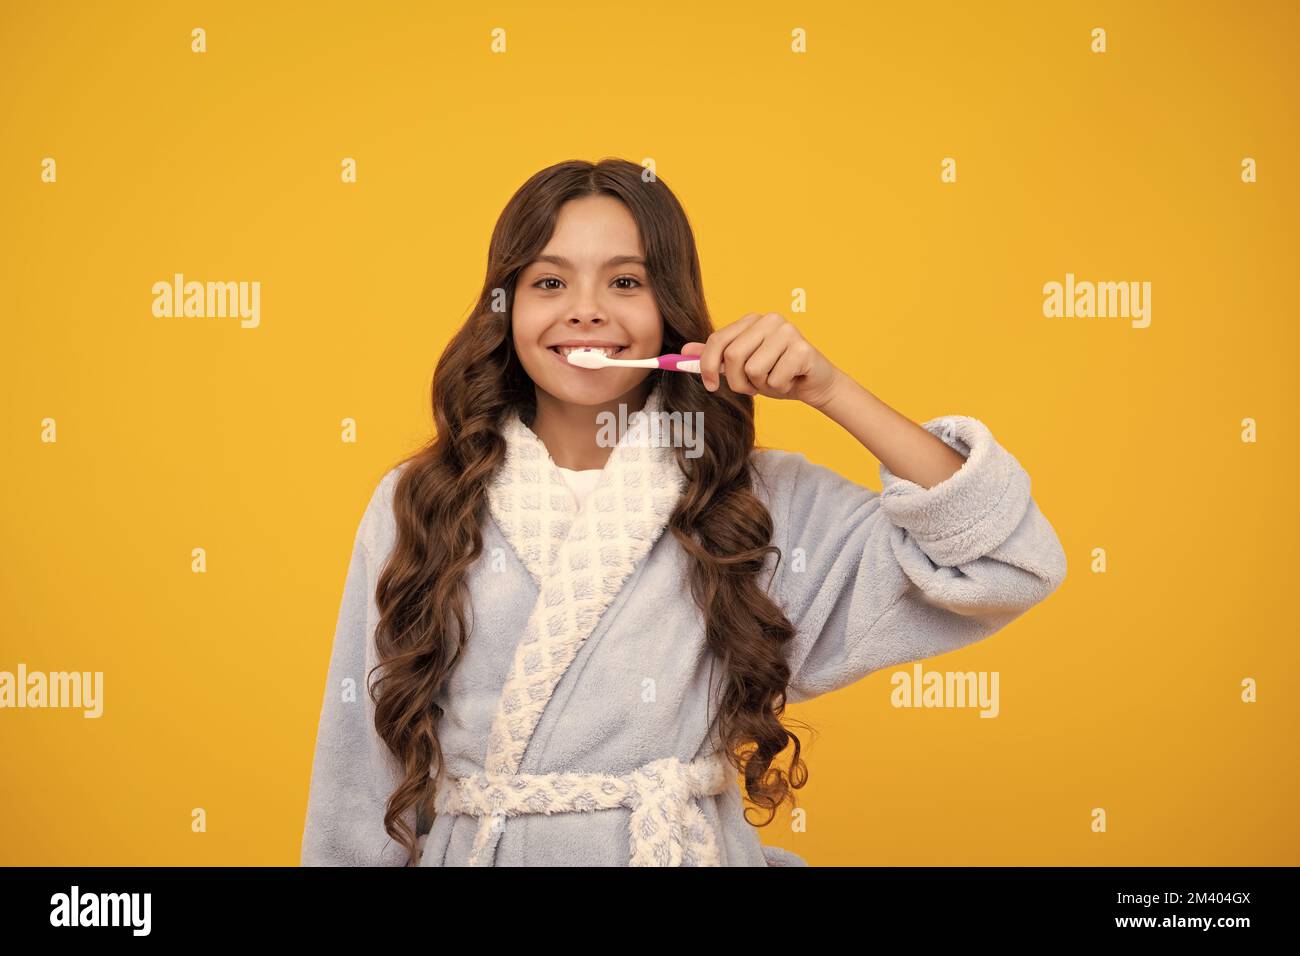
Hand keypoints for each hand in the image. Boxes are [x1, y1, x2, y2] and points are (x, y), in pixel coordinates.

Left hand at [682, 312, 841, 407]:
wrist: (814, 384)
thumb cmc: (777, 373)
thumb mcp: (742, 366)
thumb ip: (716, 356)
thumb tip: (684, 350)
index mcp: (752, 320)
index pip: (717, 339)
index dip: (706, 365)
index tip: (709, 385)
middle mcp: (769, 320)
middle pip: (732, 356)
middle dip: (737, 382)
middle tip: (752, 387)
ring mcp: (787, 331)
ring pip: (753, 370)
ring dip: (760, 386)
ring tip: (774, 380)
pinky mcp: (802, 349)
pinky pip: (774, 379)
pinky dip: (778, 388)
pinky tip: (790, 380)